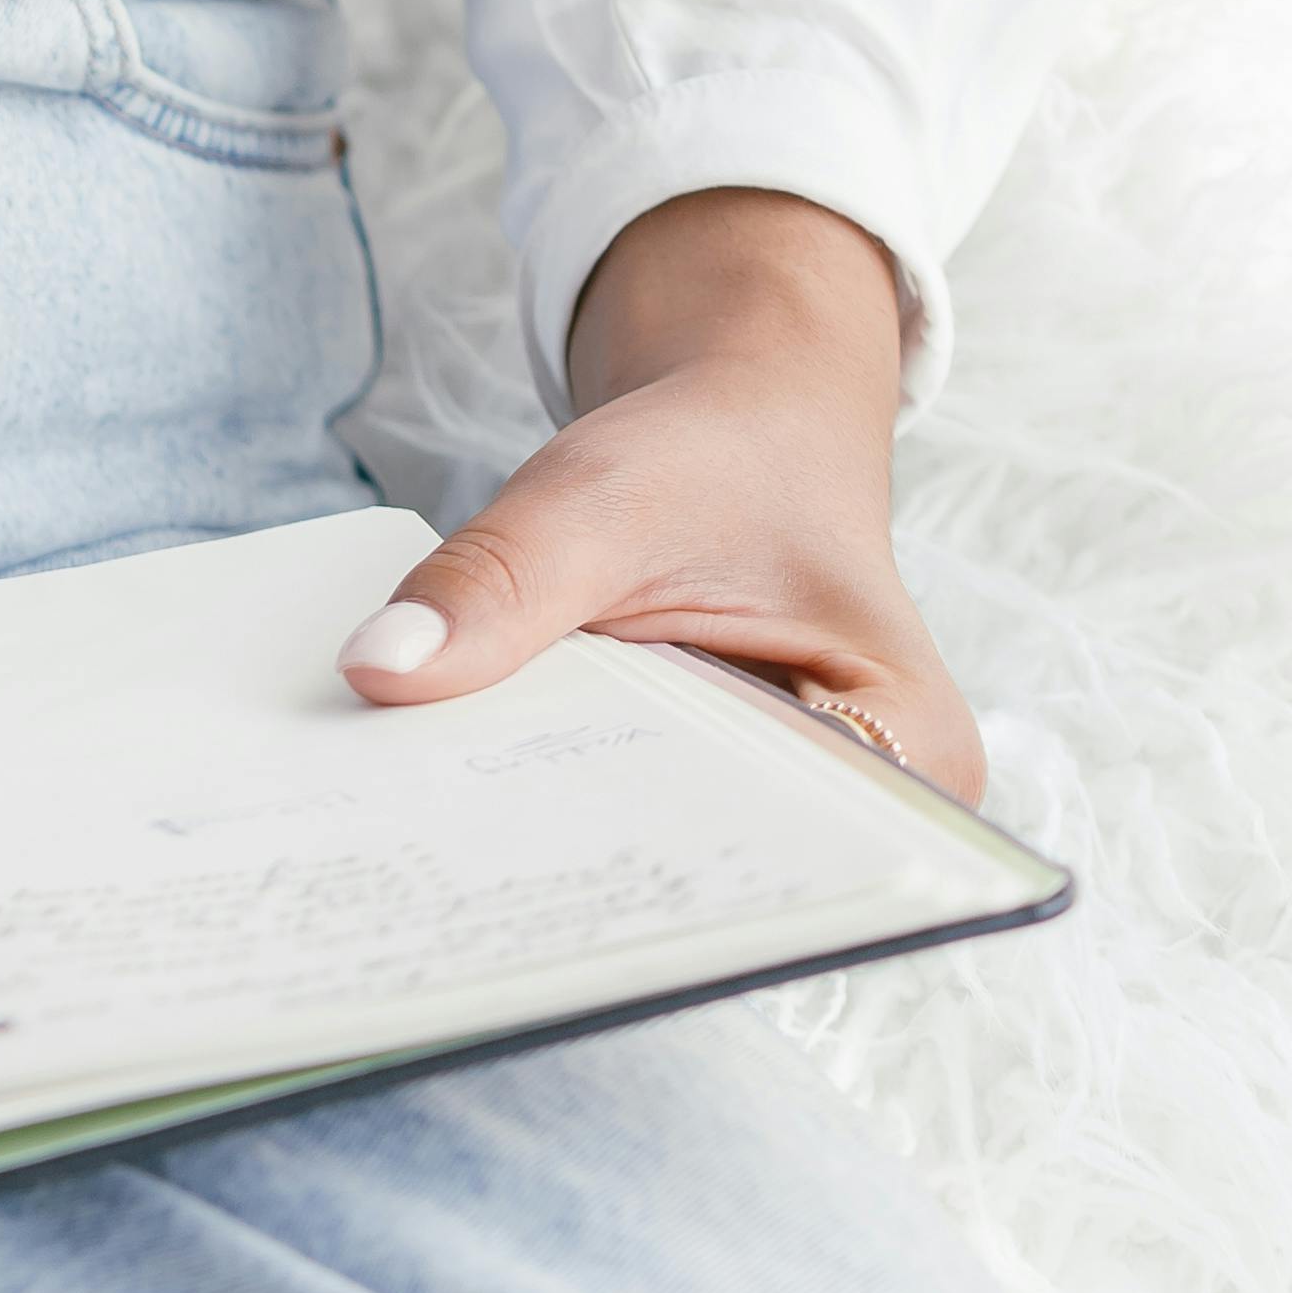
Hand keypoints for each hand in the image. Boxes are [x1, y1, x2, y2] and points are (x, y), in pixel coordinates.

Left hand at [334, 186, 980, 803]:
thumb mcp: (603, 497)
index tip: (505, 875)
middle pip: (714, 867)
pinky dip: (547, 800)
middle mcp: (877, 812)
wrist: (743, 417)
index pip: (776, 851)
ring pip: (660, 856)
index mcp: (915, 754)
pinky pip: (624, 820)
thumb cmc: (717, 452)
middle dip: (575, 859)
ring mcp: (794, 812)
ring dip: (551, 835)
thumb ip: (499, 583)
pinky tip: (450, 799)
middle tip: (428, 863)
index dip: (642, 865)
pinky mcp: (715, 796)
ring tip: (423, 837)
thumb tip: (376, 672)